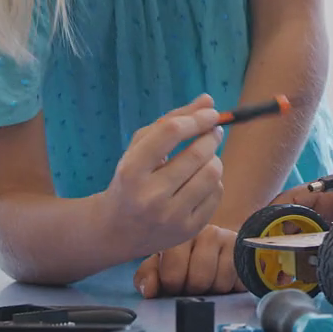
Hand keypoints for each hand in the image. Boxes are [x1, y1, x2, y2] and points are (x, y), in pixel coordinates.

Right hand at [101, 97, 223, 260]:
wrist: (115, 231)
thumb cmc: (130, 179)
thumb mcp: (139, 148)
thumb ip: (171, 121)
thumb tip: (208, 100)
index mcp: (131, 170)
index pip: (171, 133)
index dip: (196, 118)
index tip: (211, 113)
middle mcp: (150, 196)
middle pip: (198, 155)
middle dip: (211, 137)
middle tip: (213, 132)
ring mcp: (170, 217)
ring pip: (212, 174)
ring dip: (214, 159)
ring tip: (205, 157)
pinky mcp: (188, 230)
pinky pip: (216, 194)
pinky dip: (213, 182)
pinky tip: (200, 182)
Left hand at [134, 224, 240, 297]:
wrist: (217, 246)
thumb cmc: (183, 258)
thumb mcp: (160, 264)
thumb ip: (148, 276)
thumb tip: (150, 290)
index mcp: (180, 234)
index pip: (173, 275)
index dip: (172, 288)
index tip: (172, 285)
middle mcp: (208, 232)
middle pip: (199, 280)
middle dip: (193, 290)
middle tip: (191, 286)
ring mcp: (231, 240)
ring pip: (220, 284)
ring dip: (213, 291)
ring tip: (208, 282)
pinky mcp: (247, 253)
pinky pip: (239, 283)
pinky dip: (231, 289)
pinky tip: (224, 280)